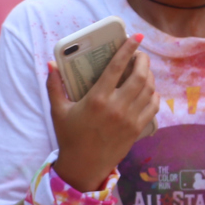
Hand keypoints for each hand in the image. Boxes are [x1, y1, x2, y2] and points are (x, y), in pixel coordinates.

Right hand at [48, 35, 157, 190]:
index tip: (135, 38)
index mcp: (97, 98)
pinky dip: (154, 95)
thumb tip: (51, 64)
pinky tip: (148, 90)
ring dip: (149, 76)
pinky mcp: (137, 129)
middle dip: (143, 60)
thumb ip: (54, 85)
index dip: (128, 49)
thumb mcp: (58, 110)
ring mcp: (129, 119)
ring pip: (149, 90)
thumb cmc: (69, 137)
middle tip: (140, 54)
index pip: (117, 67)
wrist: (83, 166)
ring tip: (143, 70)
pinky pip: (153, 107)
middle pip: (140, 76)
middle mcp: (116, 107)